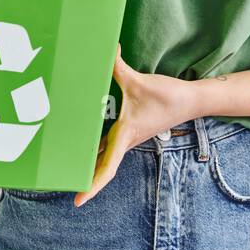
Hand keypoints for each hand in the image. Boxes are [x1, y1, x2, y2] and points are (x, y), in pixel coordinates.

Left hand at [73, 44, 195, 206]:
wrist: (190, 100)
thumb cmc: (168, 96)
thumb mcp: (140, 81)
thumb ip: (118, 67)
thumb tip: (106, 48)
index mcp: (126, 135)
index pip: (107, 167)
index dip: (92, 185)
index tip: (77, 200)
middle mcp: (125, 140)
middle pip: (100, 166)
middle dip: (83, 177)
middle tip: (59, 183)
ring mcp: (127, 137)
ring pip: (103, 156)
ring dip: (87, 163)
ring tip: (64, 168)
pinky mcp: (130, 129)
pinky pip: (108, 144)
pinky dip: (95, 148)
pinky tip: (82, 142)